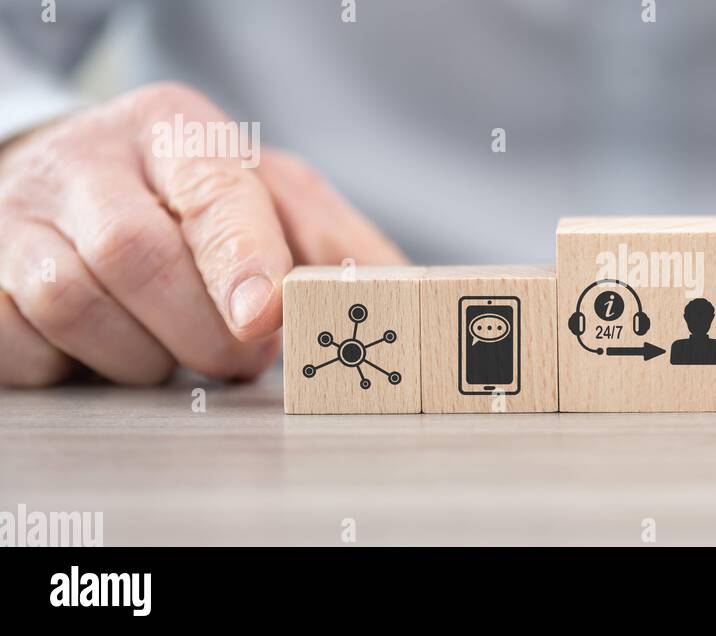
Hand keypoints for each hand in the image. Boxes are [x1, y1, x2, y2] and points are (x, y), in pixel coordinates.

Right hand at [0, 83, 405, 385]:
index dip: (242, 259)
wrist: (76, 190)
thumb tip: (402, 299)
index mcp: (176, 131)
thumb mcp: (277, 202)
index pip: (212, 191)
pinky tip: (104, 352)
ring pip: (71, 300)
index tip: (265, 317)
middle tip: (237, 357)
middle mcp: (89, 161)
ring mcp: (19, 216)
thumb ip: (339, 245)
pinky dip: (70, 368)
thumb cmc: (194, 205)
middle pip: (136, 253)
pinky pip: (17, 341)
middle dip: (200, 329)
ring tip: (172, 350)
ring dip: (140, 355)